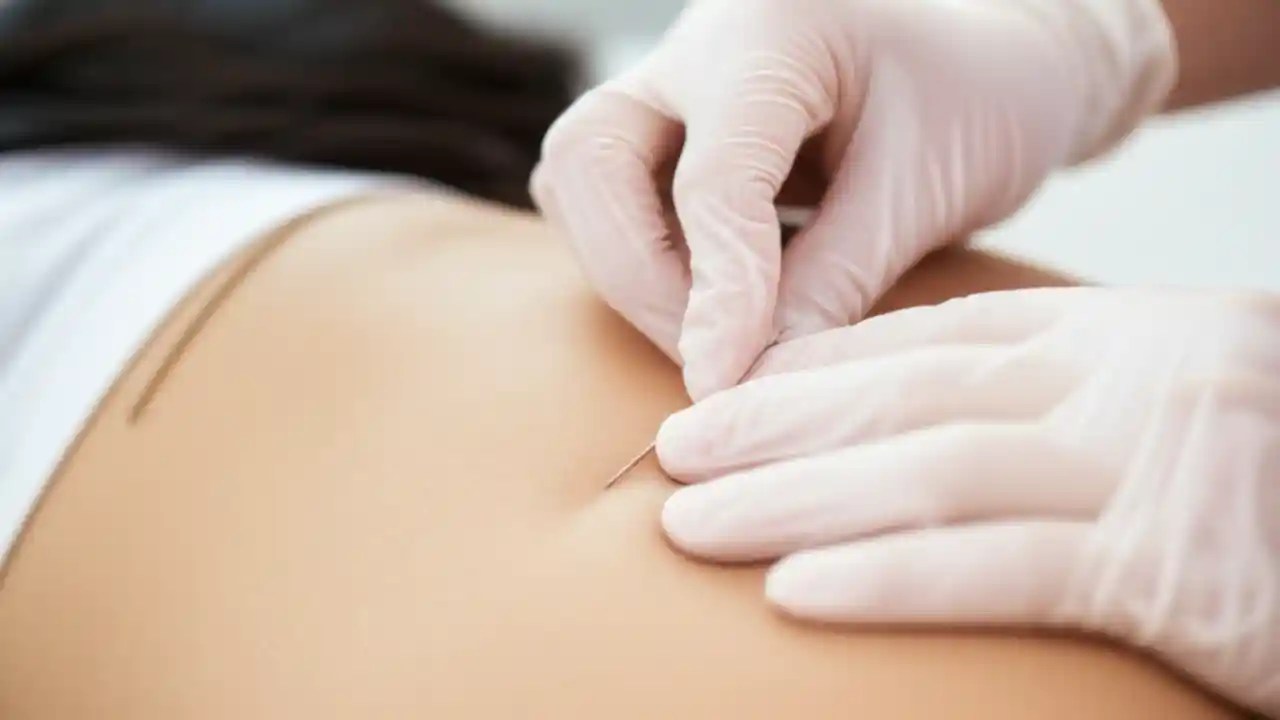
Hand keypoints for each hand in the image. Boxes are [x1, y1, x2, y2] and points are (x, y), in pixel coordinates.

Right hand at [531, 0, 1174, 399]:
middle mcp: (699, 45)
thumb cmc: (984, 97)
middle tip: (710, 355)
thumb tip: (746, 381)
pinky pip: (613, 196)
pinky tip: (718, 300)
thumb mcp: (926, 190)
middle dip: (635, 273)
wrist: (996, 61)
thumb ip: (834, 282)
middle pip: (589, 160)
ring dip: (633, 271)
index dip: (715, 294)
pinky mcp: (672, 126)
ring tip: (722, 333)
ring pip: (582, 177)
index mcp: (775, 32)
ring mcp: (674, 80)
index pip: (712, 180)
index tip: (721, 385)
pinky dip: (650, 260)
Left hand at [656, 287, 1279, 715]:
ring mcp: (1157, 460)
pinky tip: (794, 593)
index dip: (827, 369)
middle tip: (676, 451)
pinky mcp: (1178, 566)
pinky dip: (889, 579)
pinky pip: (1000, 567)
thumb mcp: (1193, 420)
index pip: (946, 340)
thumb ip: (1084, 417)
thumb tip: (962, 437)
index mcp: (1137, 338)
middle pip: (913, 394)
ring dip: (796, 498)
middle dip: (780, 424)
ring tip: (690, 522)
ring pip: (932, 469)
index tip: (738, 393)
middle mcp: (1138, 376)